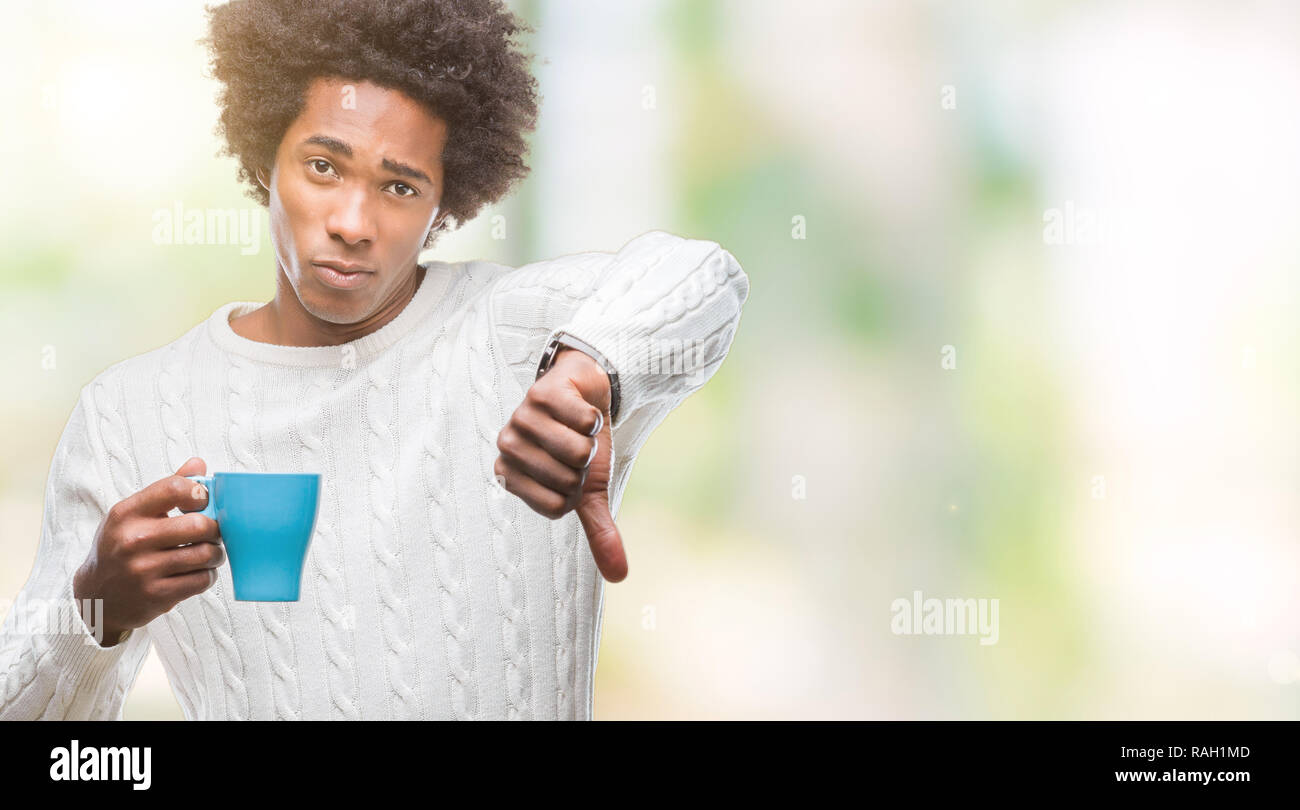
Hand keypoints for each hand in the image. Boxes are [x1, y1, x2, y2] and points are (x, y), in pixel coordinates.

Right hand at [72, 457, 225, 645]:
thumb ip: (166, 490)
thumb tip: (198, 463)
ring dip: (215, 553)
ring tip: (208, 553)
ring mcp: (144, 570)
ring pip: (206, 554)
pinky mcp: (157, 595)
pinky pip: (202, 579)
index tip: (203, 503)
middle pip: (199, 524)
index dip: (200, 493)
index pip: (174, 488)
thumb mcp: (132, 515)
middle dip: (214, 529)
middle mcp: (133, 540)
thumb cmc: (120, 548)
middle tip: (211, 533)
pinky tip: (198, 572)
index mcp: (127, 513)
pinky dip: (208, 575)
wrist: (95, 598)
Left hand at [495, 347, 627, 581]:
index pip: (557, 507)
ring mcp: (520, 417)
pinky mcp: (541, 392)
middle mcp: (507, 447)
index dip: (577, 491)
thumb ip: (598, 531)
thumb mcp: (591, 491)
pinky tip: (582, 410)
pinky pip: (583, 421)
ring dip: (590, 441)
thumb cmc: (581, 445)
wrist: (586, 393)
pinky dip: (594, 418)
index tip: (571, 472)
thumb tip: (620, 576)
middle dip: (585, 465)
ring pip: (576, 451)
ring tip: (578, 428)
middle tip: (576, 446)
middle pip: (567, 480)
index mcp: (510, 476)